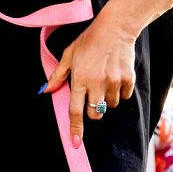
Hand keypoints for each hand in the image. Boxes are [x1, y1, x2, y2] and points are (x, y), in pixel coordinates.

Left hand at [42, 17, 137, 146]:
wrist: (115, 28)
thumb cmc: (89, 40)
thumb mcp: (69, 54)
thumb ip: (57, 75)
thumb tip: (44, 90)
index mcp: (80, 78)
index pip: (75, 110)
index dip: (75, 128)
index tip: (75, 143)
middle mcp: (97, 83)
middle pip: (95, 114)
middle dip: (92, 109)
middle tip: (91, 93)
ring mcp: (114, 82)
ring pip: (109, 106)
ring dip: (105, 99)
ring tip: (103, 79)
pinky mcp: (128, 80)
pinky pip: (123, 97)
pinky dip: (119, 92)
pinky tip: (115, 76)